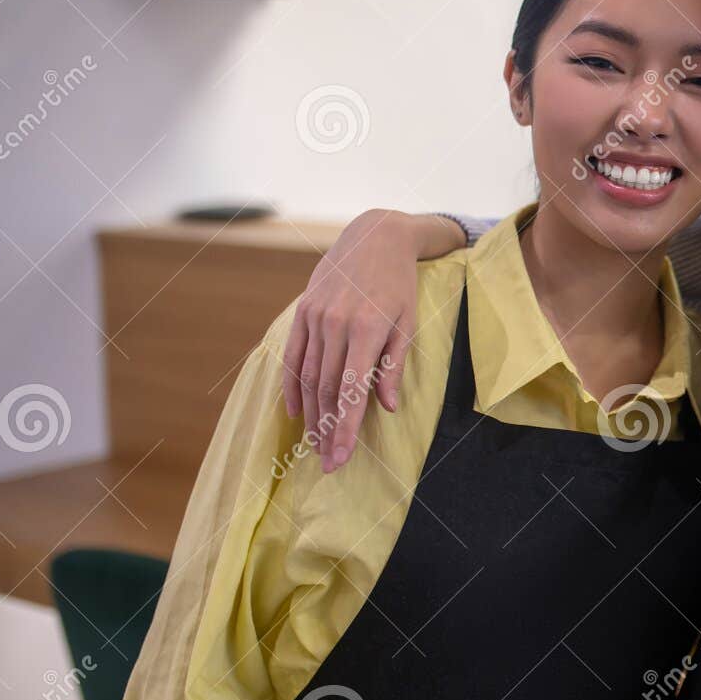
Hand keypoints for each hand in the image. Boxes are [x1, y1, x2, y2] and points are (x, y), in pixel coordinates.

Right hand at [280, 210, 462, 470]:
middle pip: (327, 390)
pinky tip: (295, 411)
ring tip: (314, 444)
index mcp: (366, 329)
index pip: (352, 390)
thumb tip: (388, 407)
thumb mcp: (408, 322)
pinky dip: (292, 386)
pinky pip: (292, 356)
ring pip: (308, 377)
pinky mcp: (302, 312)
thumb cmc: (399, 283)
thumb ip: (394, 365)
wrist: (374, 237)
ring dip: (310, 415)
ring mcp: (314, 318)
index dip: (346, 428)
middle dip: (327, 430)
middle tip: (328, 463)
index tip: (342, 457)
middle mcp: (335, 325)